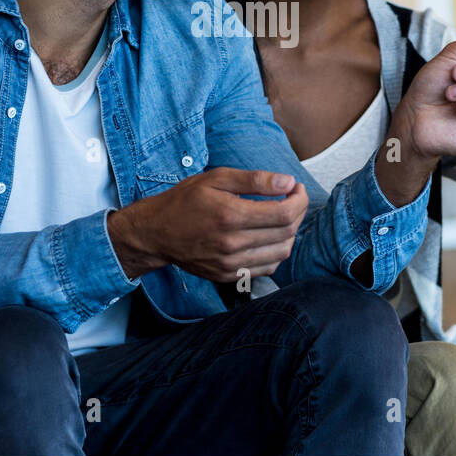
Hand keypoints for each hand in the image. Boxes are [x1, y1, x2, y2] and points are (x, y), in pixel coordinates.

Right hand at [107, 167, 305, 282]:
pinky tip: (269, 236)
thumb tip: (287, 182)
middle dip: (298, 212)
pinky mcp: (228, 276)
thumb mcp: (216, 179)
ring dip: (290, 233)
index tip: (296, 188)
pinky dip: (276, 251)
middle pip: (286, 233)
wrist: (156, 232)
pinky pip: (267, 268)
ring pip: (281, 253)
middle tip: (293, 198)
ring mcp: (231, 264)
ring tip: (283, 216)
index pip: (284, 213)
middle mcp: (232, 244)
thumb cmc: (185, 200)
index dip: (299, 199)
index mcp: (231, 216)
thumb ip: (254, 180)